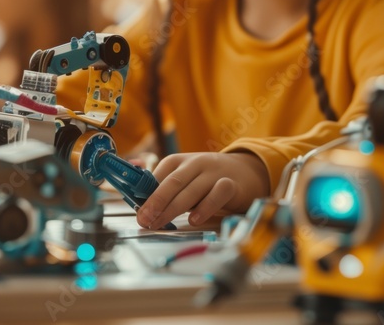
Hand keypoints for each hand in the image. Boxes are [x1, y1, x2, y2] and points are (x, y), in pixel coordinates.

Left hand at [136, 152, 269, 228]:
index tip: (137, 211)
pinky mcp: (232, 184)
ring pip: (192, 189)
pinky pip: (218, 193)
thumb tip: (139, 204)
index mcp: (180, 161)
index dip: (146, 193)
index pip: (159, 174)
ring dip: (173, 208)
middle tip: (144, 218)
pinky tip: (194, 220)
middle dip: (156, 201)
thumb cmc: (208, 180)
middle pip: (173, 181)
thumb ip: (165, 188)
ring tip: (160, 223)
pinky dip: (205, 207)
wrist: (246, 172)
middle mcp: (196, 163)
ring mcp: (214, 172)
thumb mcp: (185, 179)